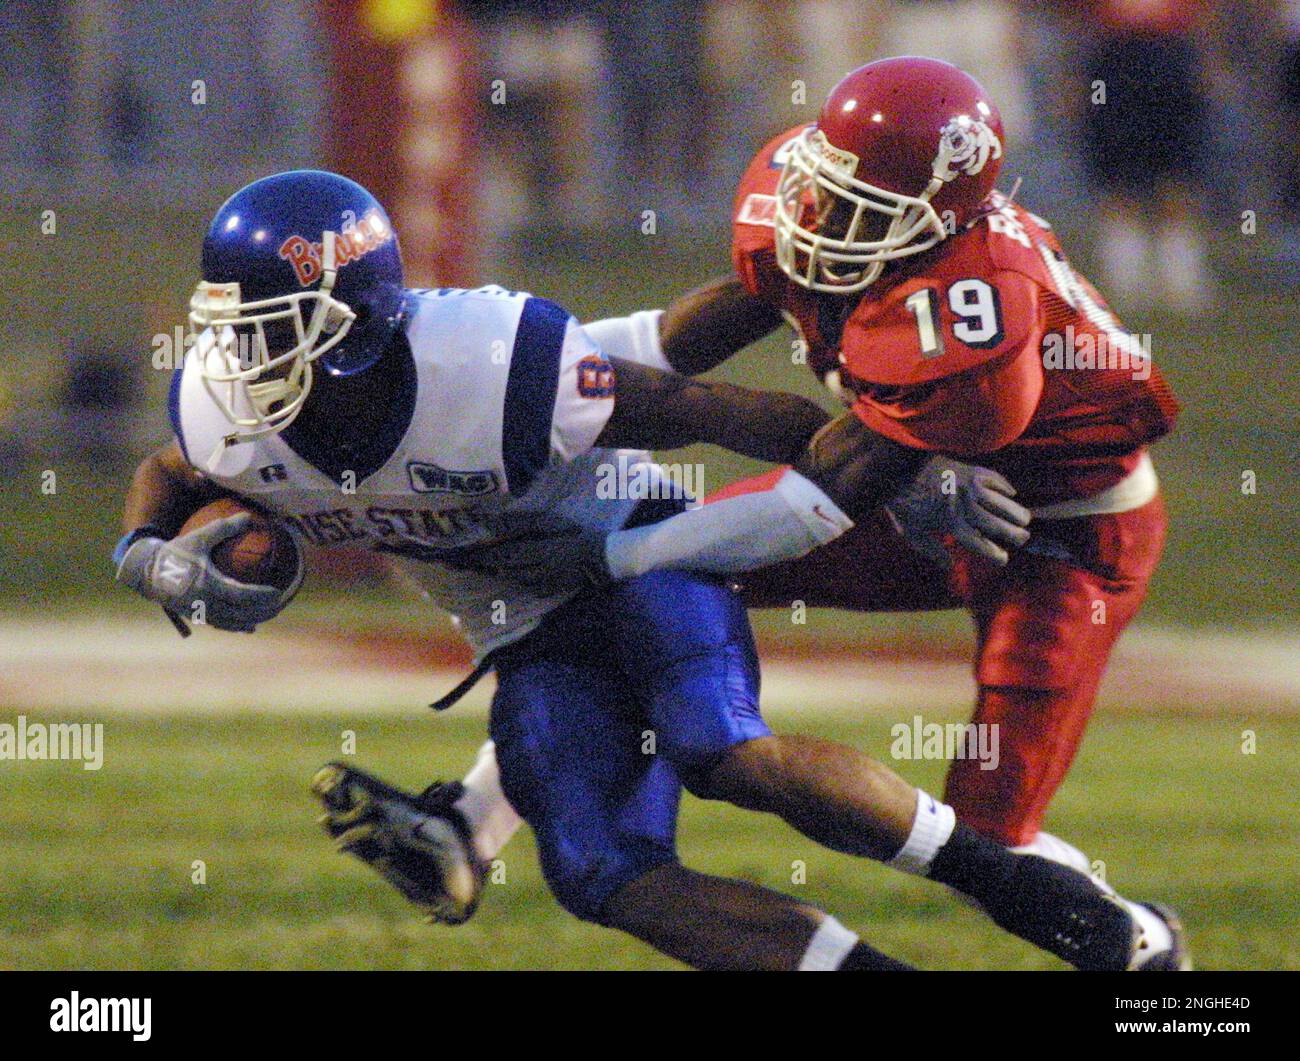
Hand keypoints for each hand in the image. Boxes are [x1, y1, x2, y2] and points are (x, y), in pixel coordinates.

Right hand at [114, 513, 302, 631]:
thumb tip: (249, 517)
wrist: (146, 571)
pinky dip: (236, 626)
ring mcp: (198, 612)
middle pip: (241, 613)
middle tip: (280, 605)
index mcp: (207, 584)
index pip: (242, 596)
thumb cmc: (175, 552)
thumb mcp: (199, 537)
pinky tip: (249, 626)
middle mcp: (203, 602)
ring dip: (252, 620)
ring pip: (231, 623)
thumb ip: (225, 527)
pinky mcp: (194, 616)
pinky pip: (220, 625)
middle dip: (263, 611)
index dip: (262, 596)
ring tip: (269, 614)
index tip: (278, 592)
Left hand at [432, 510, 611, 594]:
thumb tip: (489, 524)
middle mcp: (530, 572)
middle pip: (500, 569)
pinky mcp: (547, 590)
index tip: (457, 554)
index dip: (476, 555)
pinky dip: (518, 577)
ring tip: (486, 563)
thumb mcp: (547, 523)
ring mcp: (539, 583)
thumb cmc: (574, 534)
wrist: (601, 558)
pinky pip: (526, 584)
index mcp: (529, 552)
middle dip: (483, 563)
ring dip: (500, 570)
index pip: (495, 555)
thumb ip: (518, 523)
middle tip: (463, 560)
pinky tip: (517, 570)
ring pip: (511, 578)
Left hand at [885, 457, 1030, 566]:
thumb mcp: (912, 533)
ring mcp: (968, 486)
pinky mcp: (969, 470)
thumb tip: (949, 566)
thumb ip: (932, 551)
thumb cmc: (905, 504)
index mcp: (951, 524)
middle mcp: (964, 506)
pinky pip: (994, 478)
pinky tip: (1012, 493)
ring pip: (1000, 502)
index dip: (994, 554)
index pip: (979, 545)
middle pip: (995, 525)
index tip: (1003, 559)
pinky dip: (1005, 486)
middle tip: (1023, 538)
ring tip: (1025, 519)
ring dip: (1015, 512)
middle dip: (1013, 534)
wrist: (899, 468)